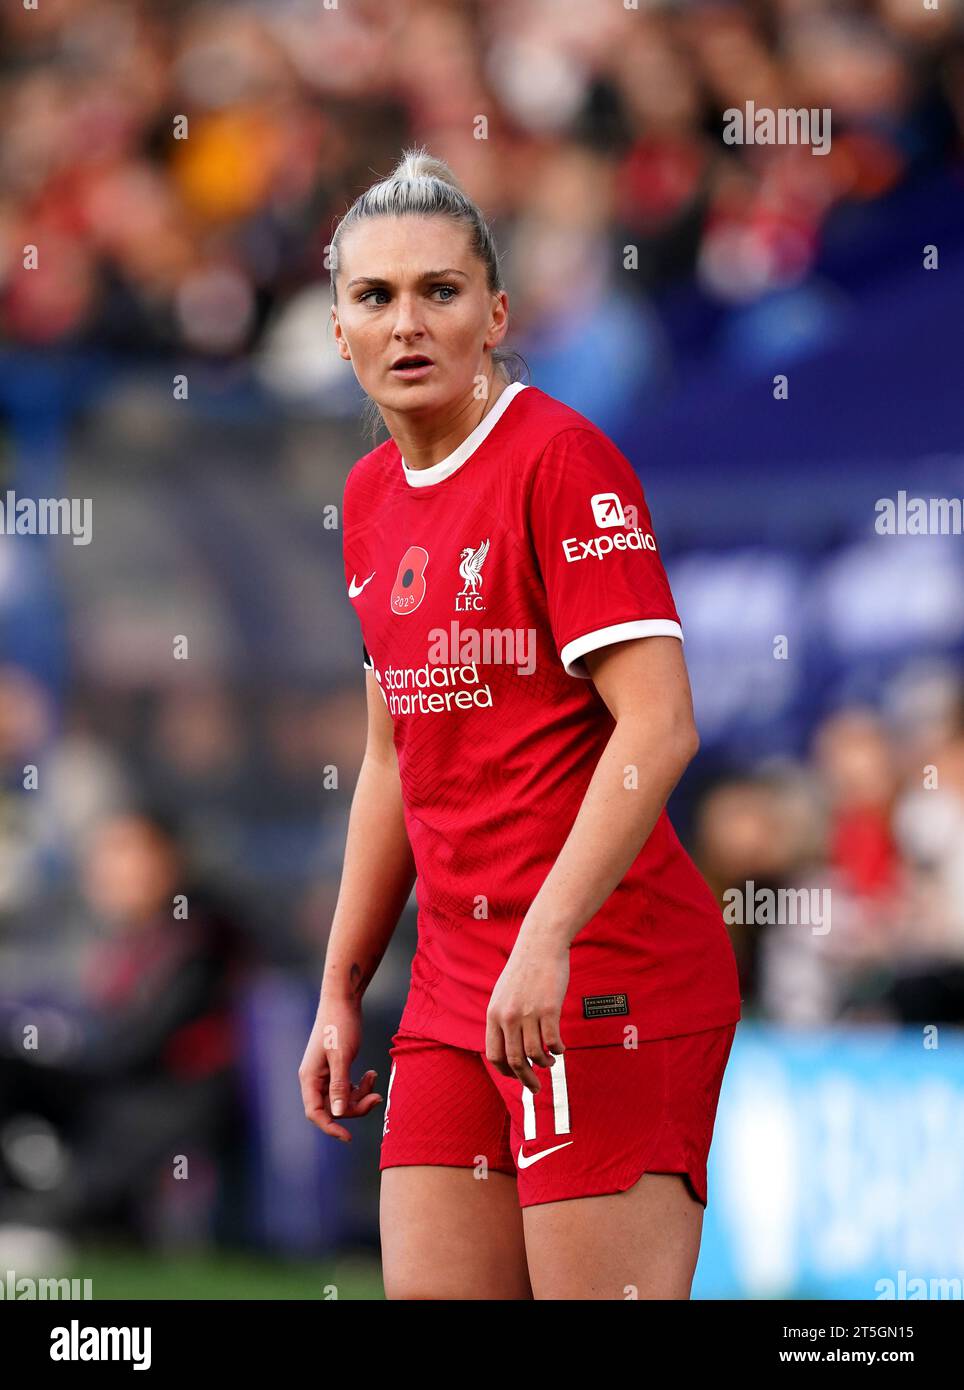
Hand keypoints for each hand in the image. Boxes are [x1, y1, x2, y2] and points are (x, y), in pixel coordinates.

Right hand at [298, 997, 382, 1142]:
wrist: (343, 999)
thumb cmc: (339, 1024)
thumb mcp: (341, 1055)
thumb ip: (339, 1085)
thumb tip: (337, 1113)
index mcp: (310, 1077)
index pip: (315, 1113)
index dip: (330, 1128)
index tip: (348, 1137)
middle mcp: (315, 1078)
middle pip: (333, 1108)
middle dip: (355, 1107)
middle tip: (377, 1098)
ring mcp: (325, 1073)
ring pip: (342, 1099)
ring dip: (360, 1095)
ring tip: (374, 1078)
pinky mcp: (336, 1067)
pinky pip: (347, 1087)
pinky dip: (360, 1085)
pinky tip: (372, 1074)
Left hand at [485, 926, 568, 1093]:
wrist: (540, 945)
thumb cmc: (524, 970)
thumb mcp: (503, 995)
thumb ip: (503, 1019)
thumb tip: (509, 1047)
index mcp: (494, 1014)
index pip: (494, 1055)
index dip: (506, 1072)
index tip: (516, 1077)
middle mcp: (508, 1016)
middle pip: (515, 1060)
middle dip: (526, 1079)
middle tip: (535, 1088)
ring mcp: (528, 1013)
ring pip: (535, 1054)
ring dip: (544, 1064)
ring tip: (550, 1062)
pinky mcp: (549, 1009)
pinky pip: (553, 1042)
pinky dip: (558, 1051)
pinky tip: (560, 1049)